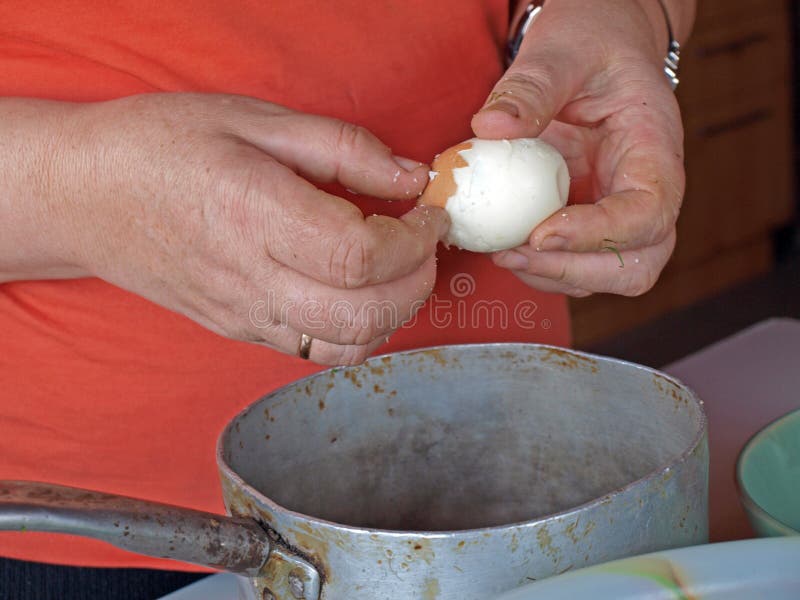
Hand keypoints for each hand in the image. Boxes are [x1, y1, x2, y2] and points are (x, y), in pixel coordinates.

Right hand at [36, 93, 446, 363]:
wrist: (85, 194)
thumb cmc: (161, 145)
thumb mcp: (252, 118)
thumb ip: (342, 149)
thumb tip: (412, 176)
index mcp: (255, 215)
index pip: (359, 256)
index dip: (414, 240)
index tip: (426, 212)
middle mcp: (251, 278)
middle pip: (363, 314)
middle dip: (418, 282)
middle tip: (425, 243)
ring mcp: (244, 314)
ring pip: (345, 346)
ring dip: (395, 313)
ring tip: (400, 269)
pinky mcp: (239, 330)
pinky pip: (315, 353)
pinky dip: (357, 331)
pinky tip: (359, 293)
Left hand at [472, 0, 685, 296]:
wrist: (596, 47)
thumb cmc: (590, 41)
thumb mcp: (562, 50)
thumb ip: (530, 87)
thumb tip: (490, 128)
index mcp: (654, 151)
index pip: (648, 214)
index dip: (599, 235)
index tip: (539, 233)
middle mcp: (646, 192)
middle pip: (638, 264)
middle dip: (575, 271)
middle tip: (512, 253)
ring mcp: (618, 211)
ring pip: (605, 273)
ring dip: (553, 275)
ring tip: (501, 251)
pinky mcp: (587, 218)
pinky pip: (572, 259)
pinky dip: (539, 263)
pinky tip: (501, 242)